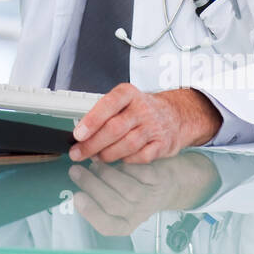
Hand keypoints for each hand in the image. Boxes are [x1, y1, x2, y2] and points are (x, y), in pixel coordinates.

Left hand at [68, 84, 221, 164]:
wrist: (175, 115)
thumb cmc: (141, 110)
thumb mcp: (123, 102)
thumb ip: (103, 114)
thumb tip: (80, 133)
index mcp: (128, 93)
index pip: (108, 104)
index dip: (91, 121)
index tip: (78, 135)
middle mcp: (142, 108)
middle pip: (114, 128)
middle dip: (92, 144)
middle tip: (78, 153)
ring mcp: (154, 126)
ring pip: (126, 144)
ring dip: (107, 154)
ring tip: (97, 157)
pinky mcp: (162, 144)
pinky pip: (141, 156)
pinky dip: (127, 160)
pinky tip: (120, 158)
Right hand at [68, 154, 220, 233]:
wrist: (171, 183)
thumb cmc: (138, 190)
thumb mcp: (119, 201)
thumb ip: (99, 196)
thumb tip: (75, 183)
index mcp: (125, 224)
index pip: (107, 226)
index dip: (90, 212)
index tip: (76, 196)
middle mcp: (139, 214)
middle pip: (113, 205)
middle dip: (90, 186)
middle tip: (75, 171)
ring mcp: (150, 197)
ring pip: (126, 189)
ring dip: (105, 174)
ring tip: (93, 163)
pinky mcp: (158, 180)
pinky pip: (139, 173)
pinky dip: (123, 165)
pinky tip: (113, 157)